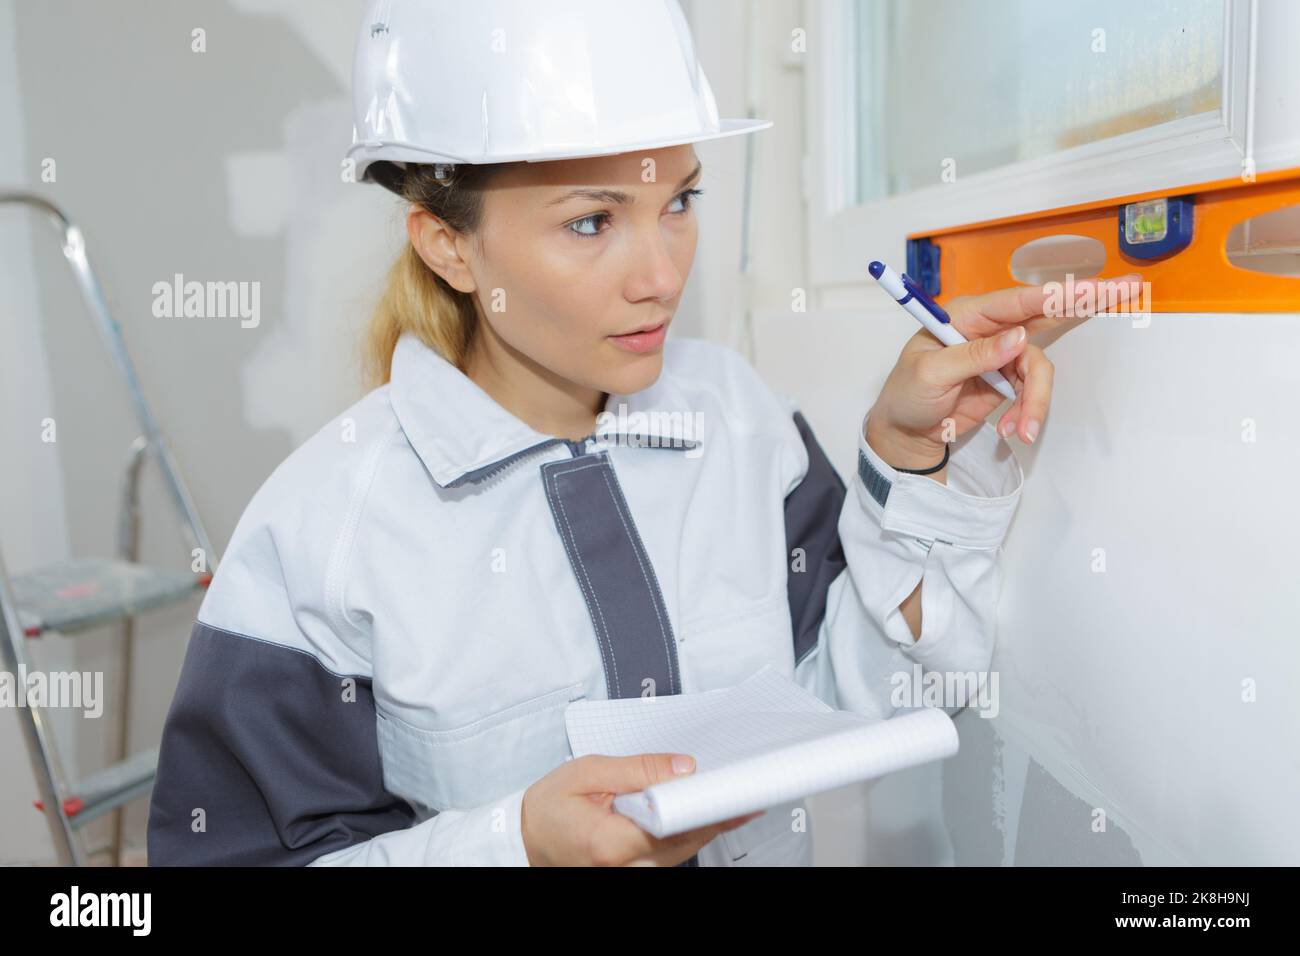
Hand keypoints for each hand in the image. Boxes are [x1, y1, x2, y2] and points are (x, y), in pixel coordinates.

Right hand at [520, 753, 762, 865]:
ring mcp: (632, 877)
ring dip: (703, 823)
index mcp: (610, 842)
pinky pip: (673, 857)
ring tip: (721, 794)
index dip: (707, 808)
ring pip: (684, 852)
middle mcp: (624, 869)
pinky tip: (695, 812)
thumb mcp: (587, 772)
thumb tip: (683, 767)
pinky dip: (686, 833)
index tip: (733, 790)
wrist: (524, 839)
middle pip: (687, 843)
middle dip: (714, 813)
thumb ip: (637, 769)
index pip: (674, 826)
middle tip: (741, 786)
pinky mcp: (637, 875)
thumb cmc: (548, 807)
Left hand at [865, 275, 1142, 463]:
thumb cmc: (907, 395)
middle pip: (1045, 314)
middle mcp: (990, 329)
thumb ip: (974, 356)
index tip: (1090, 287)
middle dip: (1085, 304)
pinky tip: (1009, 430)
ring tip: (1020, 431)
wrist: (905, 433)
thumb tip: (1019, 338)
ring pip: (1039, 369)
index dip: (1056, 293)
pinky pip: (1032, 392)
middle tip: (1130, 289)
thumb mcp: (931, 374)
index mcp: (966, 316)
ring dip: (1035, 402)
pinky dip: (1026, 413)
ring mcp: (1002, 355)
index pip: (1017, 301)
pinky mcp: (1007, 381)